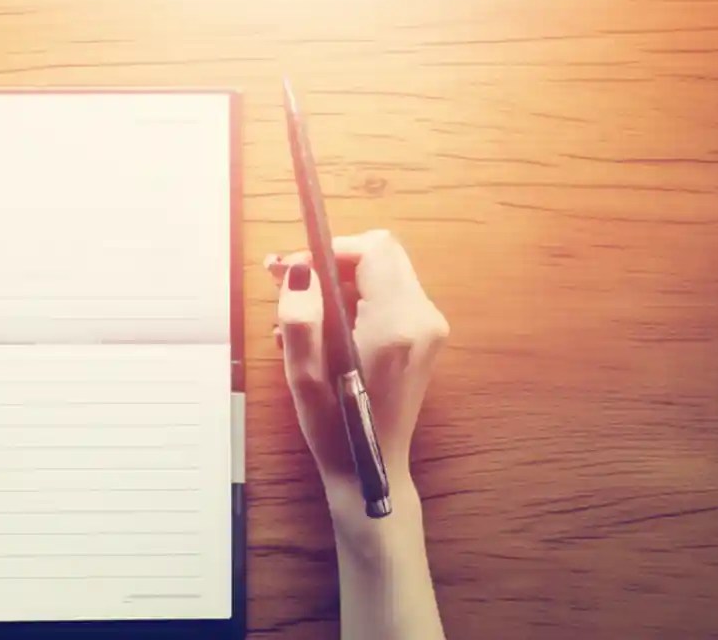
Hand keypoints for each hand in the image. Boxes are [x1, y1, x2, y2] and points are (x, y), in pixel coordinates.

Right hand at [265, 230, 448, 490]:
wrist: (371, 469)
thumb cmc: (334, 428)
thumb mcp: (301, 375)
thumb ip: (299, 315)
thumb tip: (300, 268)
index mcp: (396, 326)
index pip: (373, 250)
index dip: (329, 249)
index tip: (293, 269)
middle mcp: (423, 319)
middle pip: (381, 255)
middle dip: (332, 260)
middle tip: (288, 280)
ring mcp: (429, 328)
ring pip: (384, 272)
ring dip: (340, 281)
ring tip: (298, 311)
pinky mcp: (426, 337)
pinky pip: (389, 295)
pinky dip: (355, 298)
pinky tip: (322, 327)